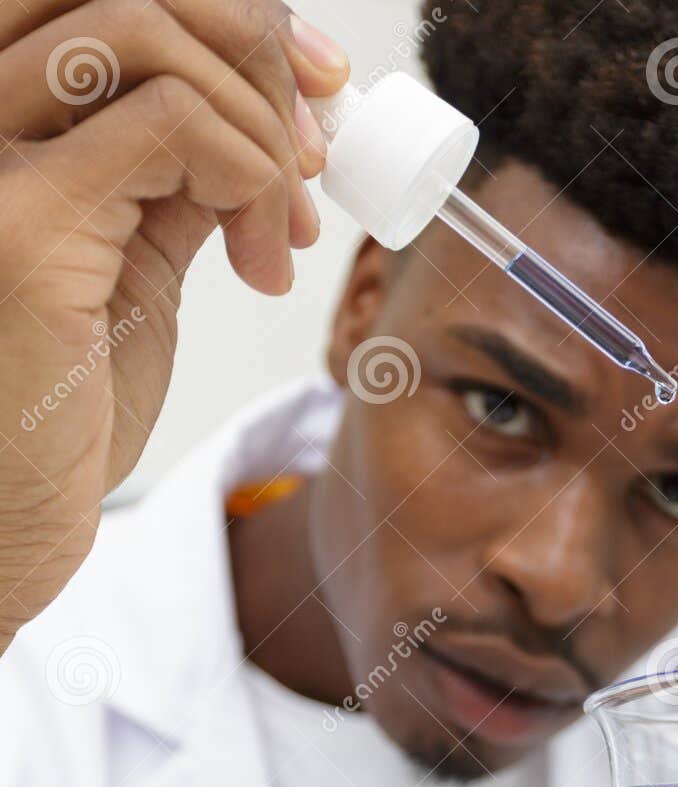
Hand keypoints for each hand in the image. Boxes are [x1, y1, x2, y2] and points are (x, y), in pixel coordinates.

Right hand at [0, 1, 348, 648]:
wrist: (11, 516)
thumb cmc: (57, 401)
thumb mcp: (128, 256)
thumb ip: (169, 174)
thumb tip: (265, 112)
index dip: (225, 10)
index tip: (313, 80)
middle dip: (254, 40)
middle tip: (317, 137)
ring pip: (149, 34)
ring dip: (259, 127)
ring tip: (286, 232)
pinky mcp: (25, 228)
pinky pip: (173, 127)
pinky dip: (250, 178)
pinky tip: (262, 265)